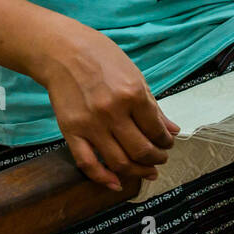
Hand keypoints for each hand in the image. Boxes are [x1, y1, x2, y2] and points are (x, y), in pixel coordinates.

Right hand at [34, 20, 179, 190]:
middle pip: (141, 150)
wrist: (61, 51)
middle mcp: (113, 112)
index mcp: (132, 94)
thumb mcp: (135, 75)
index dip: (166, 141)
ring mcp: (90, 124)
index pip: (156, 130)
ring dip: (137, 170)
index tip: (168, 142)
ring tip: (146, 169)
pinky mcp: (71, 131)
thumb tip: (172, 130)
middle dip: (156, 158)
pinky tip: (116, 182)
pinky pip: (87, 163)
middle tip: (160, 158)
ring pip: (119, 162)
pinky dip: (103, 178)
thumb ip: (154, 106)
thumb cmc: (101, 57)